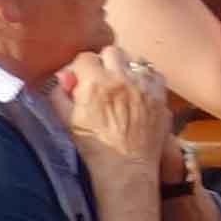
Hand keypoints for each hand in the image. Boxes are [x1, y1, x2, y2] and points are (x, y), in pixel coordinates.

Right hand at [61, 46, 174, 185]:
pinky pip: (155, 74)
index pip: (85, 57)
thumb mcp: (67, 121)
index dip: (81, 68)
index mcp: (95, 83)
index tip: (80, 79)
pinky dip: (147, 78)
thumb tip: (63, 76)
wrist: (126, 169)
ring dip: (127, 68)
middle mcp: (121, 78)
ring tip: (123, 84)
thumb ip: (60, 94)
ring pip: (135, 60)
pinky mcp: (160, 97)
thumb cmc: (94, 148)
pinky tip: (141, 90)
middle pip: (111, 51)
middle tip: (102, 79)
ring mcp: (144, 86)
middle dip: (104, 62)